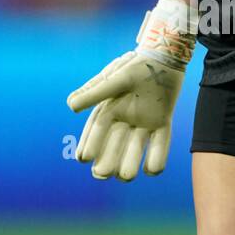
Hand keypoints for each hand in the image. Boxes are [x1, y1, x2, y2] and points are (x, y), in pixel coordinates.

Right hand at [66, 0, 197, 179]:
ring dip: (129, 163)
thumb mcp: (114, 78)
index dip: (89, 144)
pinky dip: (156, 158)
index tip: (83, 158)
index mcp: (109, 108)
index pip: (96, 130)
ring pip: (135, 149)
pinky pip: (159, 144)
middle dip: (107, 160)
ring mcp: (144, 123)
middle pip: (113, 145)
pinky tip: (152, 170)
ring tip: (125, 176)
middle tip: (101, 173)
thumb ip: (95, 92)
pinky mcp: (162, 123)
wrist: (163, 57)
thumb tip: (70, 106)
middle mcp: (125, 119)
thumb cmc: (135, 65)